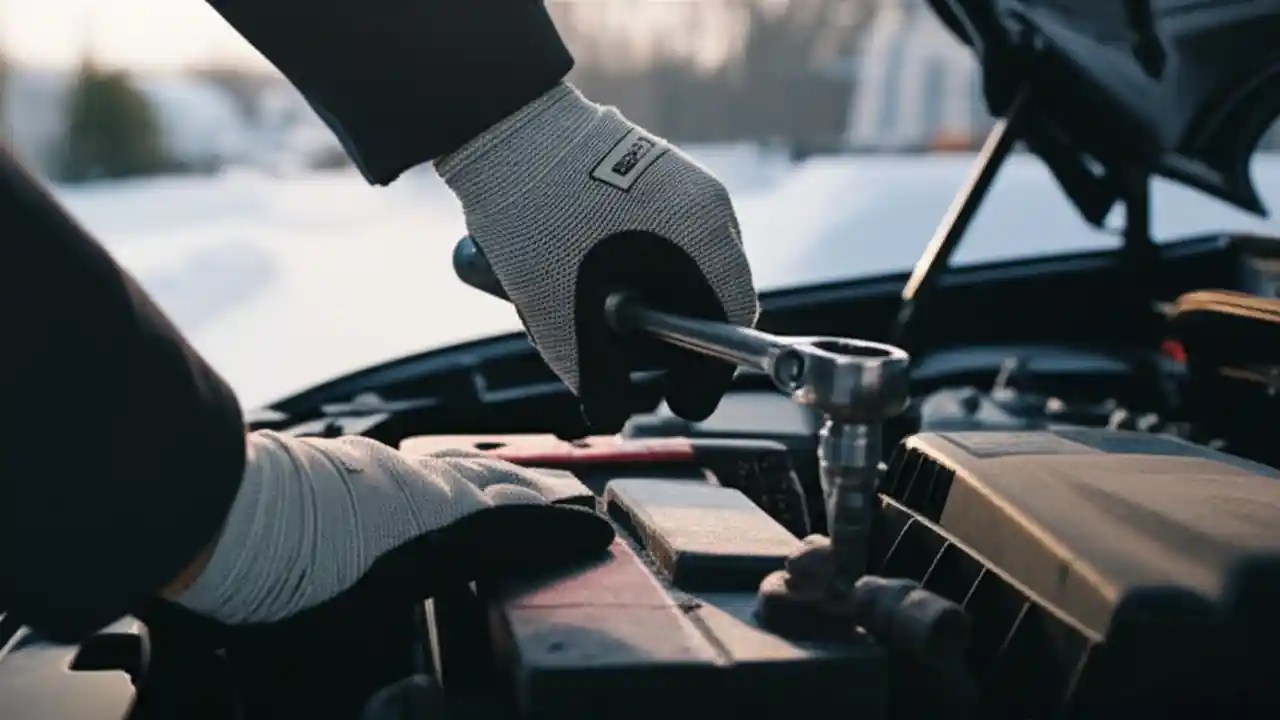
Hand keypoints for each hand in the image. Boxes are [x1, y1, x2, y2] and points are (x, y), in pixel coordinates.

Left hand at [172, 431, 612, 624]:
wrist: (215, 520)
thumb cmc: (278, 587)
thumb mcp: (342, 640)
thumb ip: (387, 656)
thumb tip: (414, 702)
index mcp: (433, 535)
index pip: (516, 529)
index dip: (559, 532)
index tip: (597, 533)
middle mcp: (421, 495)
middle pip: (498, 486)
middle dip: (540, 496)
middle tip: (571, 503)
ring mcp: (389, 473)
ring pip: (461, 469)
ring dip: (498, 478)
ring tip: (521, 486)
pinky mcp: (357, 463)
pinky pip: (426, 464)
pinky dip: (455, 471)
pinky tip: (443, 479)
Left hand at [438, 83, 758, 431]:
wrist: (502, 127)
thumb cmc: (536, 221)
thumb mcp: (560, 318)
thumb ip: (596, 377)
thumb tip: (613, 415)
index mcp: (705, 238)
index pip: (733, 322)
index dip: (707, 373)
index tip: (680, 399)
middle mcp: (709, 205)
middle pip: (708, 296)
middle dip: (669, 335)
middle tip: (622, 359)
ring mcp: (685, 181)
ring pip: (682, 266)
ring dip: (648, 298)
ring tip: (586, 309)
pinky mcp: (655, 168)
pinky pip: (662, 235)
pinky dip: (633, 263)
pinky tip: (581, 269)